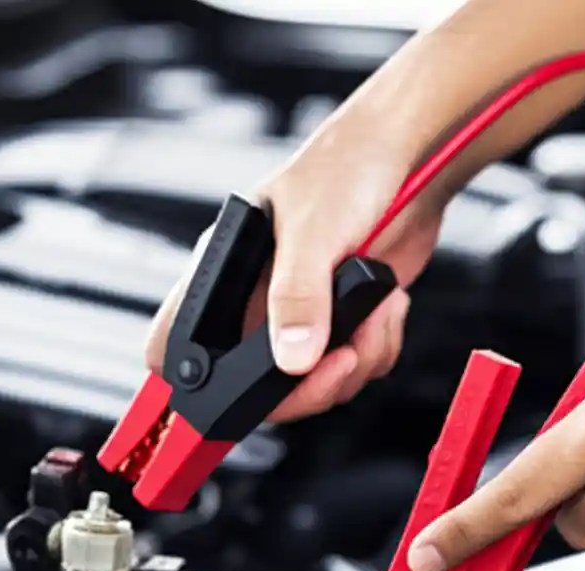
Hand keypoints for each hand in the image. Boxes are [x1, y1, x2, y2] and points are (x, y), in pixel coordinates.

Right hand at [144, 124, 446, 421]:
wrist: (409, 158)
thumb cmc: (344, 166)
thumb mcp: (312, 231)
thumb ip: (298, 297)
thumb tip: (291, 358)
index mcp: (225, 275)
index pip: (174, 346)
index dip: (190, 385)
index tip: (235, 398)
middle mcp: (257, 303)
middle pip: (258, 388)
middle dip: (309, 384)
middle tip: (340, 359)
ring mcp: (302, 316)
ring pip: (312, 384)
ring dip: (356, 361)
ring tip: (374, 315)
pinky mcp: (343, 322)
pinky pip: (354, 368)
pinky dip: (379, 347)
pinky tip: (386, 307)